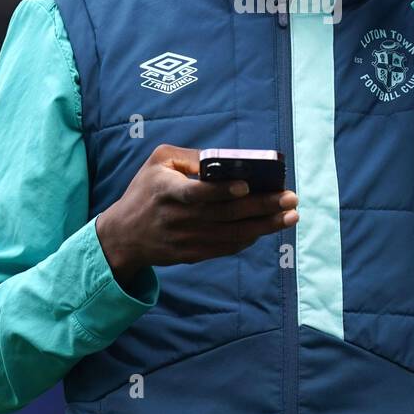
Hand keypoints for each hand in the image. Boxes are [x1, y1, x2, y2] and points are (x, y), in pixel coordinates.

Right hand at [95, 144, 297, 284]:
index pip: (197, 193)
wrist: (123, 236)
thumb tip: (227, 160)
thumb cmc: (145, 190)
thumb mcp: (158, 162)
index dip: (222, 191)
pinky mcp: (191, 255)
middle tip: (290, 198)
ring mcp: (185, 240)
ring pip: (231, 235)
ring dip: (264, 226)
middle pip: (225, 216)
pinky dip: (248, 239)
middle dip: (262, 207)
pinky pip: (225, 249)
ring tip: (290, 216)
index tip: (246, 187)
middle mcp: (178, 218)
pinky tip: (266, 229)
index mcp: (167, 191)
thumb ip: (191, 158)